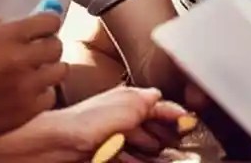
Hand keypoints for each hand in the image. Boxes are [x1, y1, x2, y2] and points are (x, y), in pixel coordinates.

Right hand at [0, 15, 66, 149]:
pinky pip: (49, 97)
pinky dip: (41, 93)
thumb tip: (21, 20)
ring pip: (59, 71)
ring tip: (29, 72)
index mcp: (5, 36)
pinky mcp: (25, 113)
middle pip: (56, 45)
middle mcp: (20, 61)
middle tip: (34, 50)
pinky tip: (24, 92)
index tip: (40, 27)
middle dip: (46, 45)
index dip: (46, 22)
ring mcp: (25, 89)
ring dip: (47, 69)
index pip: (49, 21)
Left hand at [36, 87, 188, 159]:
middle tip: (183, 145)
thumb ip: (149, 102)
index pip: (159, 105)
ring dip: (155, 152)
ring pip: (142, 144)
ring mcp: (114, 135)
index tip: (190, 125)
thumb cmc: (91, 120)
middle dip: (167, 135)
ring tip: (170, 158)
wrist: (60, 143)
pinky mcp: (106, 153)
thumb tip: (161, 95)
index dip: (175, 115)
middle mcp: (122, 115)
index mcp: (129, 99)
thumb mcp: (130, 104)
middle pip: (151, 126)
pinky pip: (129, 158)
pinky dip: (139, 161)